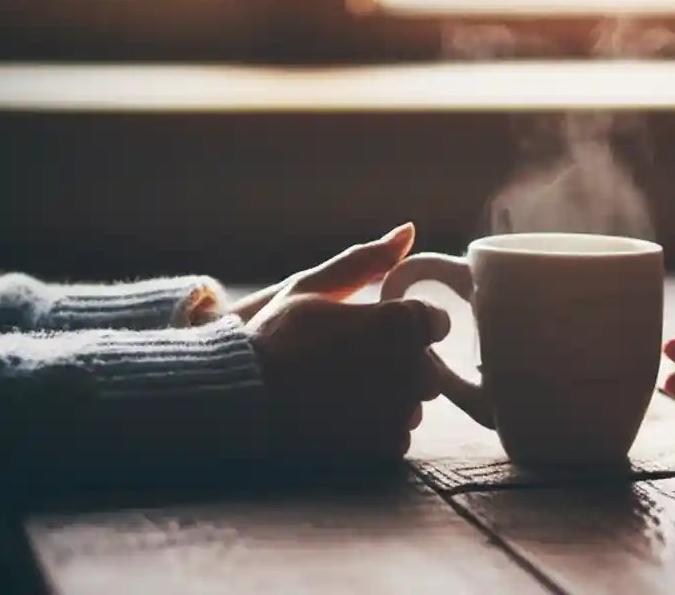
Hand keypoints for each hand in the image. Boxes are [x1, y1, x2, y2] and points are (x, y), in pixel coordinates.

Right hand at [242, 224, 449, 459]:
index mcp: (398, 322)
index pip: (436, 322)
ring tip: (341, 393)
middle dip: (400, 365)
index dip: (407, 325)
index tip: (376, 331)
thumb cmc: (273, 338)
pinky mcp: (385, 445)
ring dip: (390, 400)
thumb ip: (367, 261)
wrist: (238, 400)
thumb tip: (409, 230)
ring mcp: (400, 410)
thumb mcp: (314, 287)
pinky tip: (341, 420)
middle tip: (352, 365)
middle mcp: (410, 366)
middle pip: (428, 367)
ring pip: (413, 404)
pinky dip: (376, 432)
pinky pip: (398, 437)